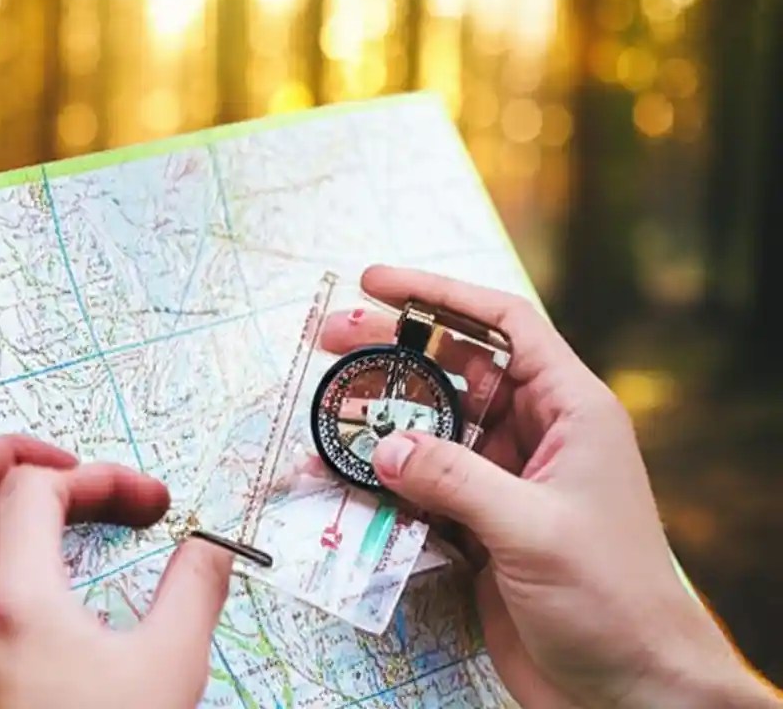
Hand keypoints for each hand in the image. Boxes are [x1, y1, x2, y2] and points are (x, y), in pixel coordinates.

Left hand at [0, 435, 233, 708]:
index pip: (33, 488)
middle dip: (4, 456)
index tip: (149, 507)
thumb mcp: (168, 674)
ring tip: (50, 521)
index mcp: (10, 601)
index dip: (99, 478)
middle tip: (64, 470)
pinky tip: (29, 586)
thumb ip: (194, 591)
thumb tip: (211, 546)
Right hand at [321, 265, 779, 707]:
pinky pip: (420, 488)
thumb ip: (455, 479)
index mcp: (569, 412)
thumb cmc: (612, 600)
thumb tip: (385, 447)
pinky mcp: (479, 527)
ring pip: (430, 431)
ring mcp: (504, 482)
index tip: (377, 283)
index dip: (440, 295)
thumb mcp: (533, 528)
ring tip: (322, 413)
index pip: (503, 325)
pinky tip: (338, 480)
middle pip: (454, 372)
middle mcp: (535, 436)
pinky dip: (379, 482)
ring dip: (377, 422)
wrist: (628, 689)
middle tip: (329, 341)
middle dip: (391, 354)